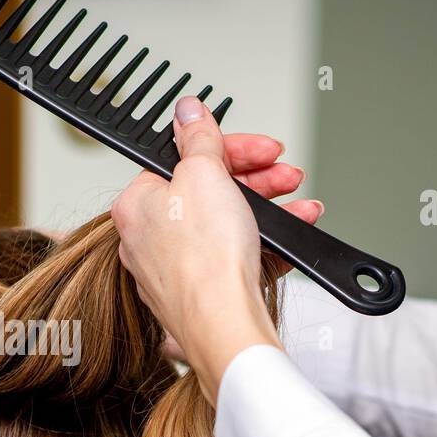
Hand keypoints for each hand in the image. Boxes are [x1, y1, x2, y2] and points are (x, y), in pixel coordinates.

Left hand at [112, 97, 323, 403]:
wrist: (224, 326)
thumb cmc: (204, 261)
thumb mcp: (204, 175)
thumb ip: (198, 139)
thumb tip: (187, 111)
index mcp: (136, 205)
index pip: (184, 161)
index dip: (228, 149)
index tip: (260, 148)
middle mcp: (147, 239)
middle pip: (207, 192)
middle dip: (256, 180)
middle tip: (285, 174)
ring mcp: (173, 270)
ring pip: (225, 225)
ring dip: (268, 210)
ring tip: (299, 206)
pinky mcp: (200, 294)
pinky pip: (234, 258)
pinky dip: (264, 244)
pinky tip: (289, 238)